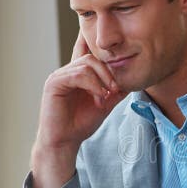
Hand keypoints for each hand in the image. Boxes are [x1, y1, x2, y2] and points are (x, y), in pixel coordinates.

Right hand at [31, 31, 126, 187]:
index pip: (87, 52)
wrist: (65, 141)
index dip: (97, 45)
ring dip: (102, 80)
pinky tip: (99, 96)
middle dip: (109, 72)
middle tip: (116, 89)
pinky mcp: (54, 83)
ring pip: (87, 65)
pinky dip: (92, 84)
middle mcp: (67, 72)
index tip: (112, 47)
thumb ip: (116, 90)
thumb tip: (132, 79)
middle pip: (93, 57)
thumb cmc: (82, 123)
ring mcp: (59, 76)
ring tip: (106, 97)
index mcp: (78, 74)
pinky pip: (77, 75)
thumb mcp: (105, 103)